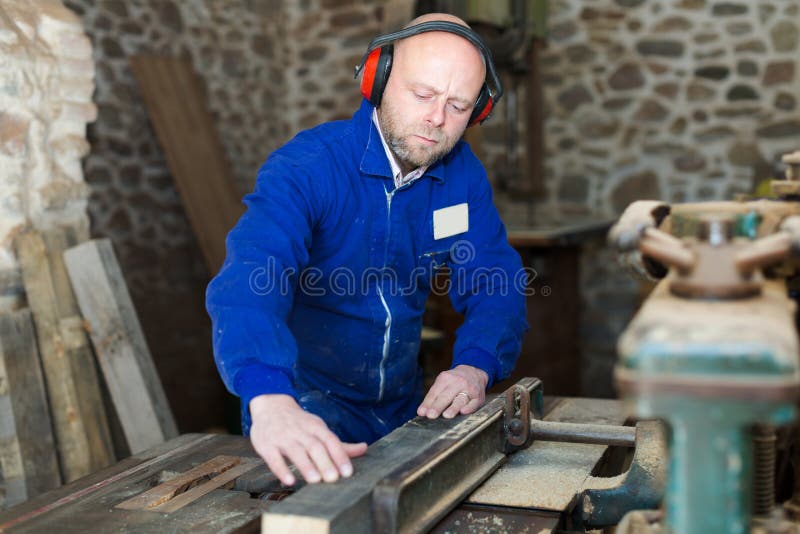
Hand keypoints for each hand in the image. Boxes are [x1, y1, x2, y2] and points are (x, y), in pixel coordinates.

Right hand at [249, 394, 366, 485]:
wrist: (270, 406)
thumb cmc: (299, 422)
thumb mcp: (319, 428)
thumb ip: (339, 443)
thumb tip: (364, 448)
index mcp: (315, 427)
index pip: (330, 440)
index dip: (340, 456)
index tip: (348, 472)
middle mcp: (300, 431)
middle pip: (314, 446)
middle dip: (325, 462)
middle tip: (333, 479)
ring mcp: (283, 438)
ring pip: (296, 451)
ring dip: (306, 466)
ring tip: (315, 480)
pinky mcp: (267, 445)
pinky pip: (274, 458)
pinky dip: (281, 469)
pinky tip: (289, 480)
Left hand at [417, 364, 488, 418]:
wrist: (474, 372)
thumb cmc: (454, 382)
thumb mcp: (442, 383)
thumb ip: (432, 398)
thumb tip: (422, 412)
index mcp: (446, 378)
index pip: (435, 392)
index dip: (428, 403)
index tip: (422, 413)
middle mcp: (458, 382)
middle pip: (446, 396)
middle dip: (438, 406)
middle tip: (431, 415)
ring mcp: (469, 389)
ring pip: (460, 399)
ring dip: (453, 408)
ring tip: (446, 415)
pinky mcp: (478, 397)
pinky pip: (474, 403)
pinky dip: (469, 408)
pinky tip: (463, 412)